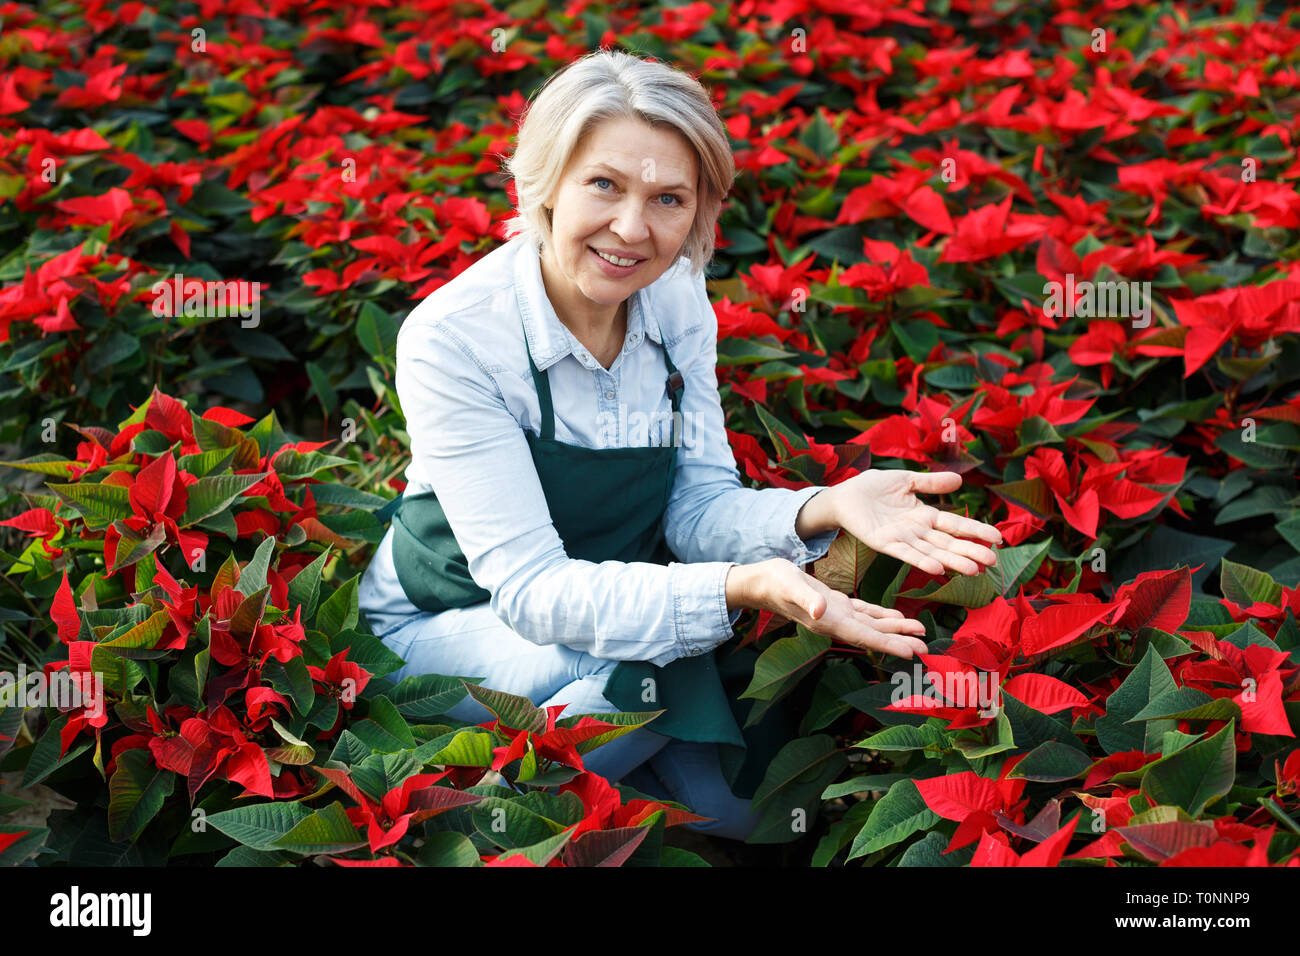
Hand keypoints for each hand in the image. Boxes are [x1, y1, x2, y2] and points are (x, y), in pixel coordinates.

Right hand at [728, 559, 927, 657]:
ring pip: (873, 625)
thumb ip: (806, 599)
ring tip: (919, 632)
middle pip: (874, 635)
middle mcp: (836, 623)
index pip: (864, 636)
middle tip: (926, 648)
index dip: (889, 645)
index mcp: (828, 622)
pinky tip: (897, 617)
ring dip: (896, 629)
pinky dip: (882, 616)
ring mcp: (837, 615)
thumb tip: (821, 612)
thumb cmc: (774, 582)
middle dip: (899, 641)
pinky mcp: (836, 604)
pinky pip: (865, 613)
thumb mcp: (790, 585)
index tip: (911, 652)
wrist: (761, 582)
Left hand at [825, 470, 1001, 576]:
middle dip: (970, 552)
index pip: (956, 524)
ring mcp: (902, 539)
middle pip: (948, 543)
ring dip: (951, 561)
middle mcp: (917, 530)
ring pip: (931, 552)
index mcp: (924, 515)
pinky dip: (920, 561)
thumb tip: (961, 480)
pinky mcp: (883, 543)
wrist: (844, 495)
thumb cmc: (874, 487)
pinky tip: (935, 568)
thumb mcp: (906, 481)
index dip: (976, 531)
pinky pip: (904, 554)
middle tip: (992, 562)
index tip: (998, 539)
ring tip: (973, 570)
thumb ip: (931, 483)